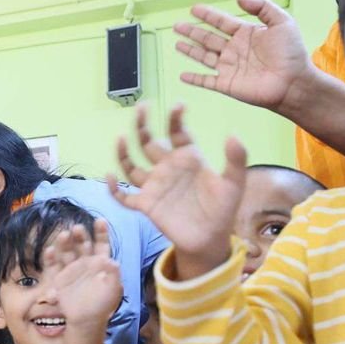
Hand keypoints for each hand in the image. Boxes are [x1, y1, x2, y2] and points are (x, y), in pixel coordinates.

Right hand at [42, 218, 122, 332]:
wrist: (86, 321)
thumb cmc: (102, 306)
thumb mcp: (113, 290)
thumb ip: (113, 275)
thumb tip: (113, 261)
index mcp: (100, 263)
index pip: (101, 244)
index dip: (101, 233)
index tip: (100, 221)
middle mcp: (85, 263)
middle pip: (82, 244)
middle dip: (81, 235)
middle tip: (77, 229)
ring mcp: (71, 269)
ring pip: (67, 251)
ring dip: (65, 242)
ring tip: (64, 235)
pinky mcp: (59, 278)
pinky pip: (53, 265)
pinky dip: (50, 258)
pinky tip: (50, 251)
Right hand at [111, 103, 246, 277]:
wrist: (211, 239)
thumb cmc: (223, 209)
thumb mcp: (234, 184)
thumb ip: (236, 159)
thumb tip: (232, 134)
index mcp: (188, 158)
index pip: (177, 132)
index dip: (175, 118)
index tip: (179, 105)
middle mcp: (168, 168)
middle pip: (149, 142)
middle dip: (143, 124)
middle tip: (141, 107)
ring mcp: (155, 186)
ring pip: (132, 166)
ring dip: (124, 152)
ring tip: (121, 137)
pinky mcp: (147, 205)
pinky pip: (125, 197)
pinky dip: (114, 189)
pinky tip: (108, 177)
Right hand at [174, 0, 313, 113]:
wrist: (294, 83)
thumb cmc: (291, 53)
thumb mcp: (282, 21)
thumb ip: (262, 6)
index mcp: (246, 34)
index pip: (222, 22)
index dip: (208, 15)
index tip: (194, 8)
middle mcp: (235, 50)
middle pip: (208, 38)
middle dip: (192, 32)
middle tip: (177, 25)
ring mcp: (230, 68)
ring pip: (204, 57)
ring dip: (190, 50)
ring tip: (177, 43)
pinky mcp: (227, 85)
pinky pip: (206, 81)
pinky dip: (194, 79)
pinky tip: (183, 74)